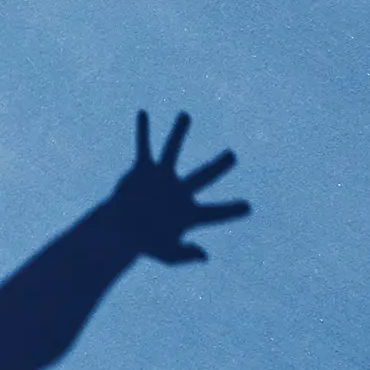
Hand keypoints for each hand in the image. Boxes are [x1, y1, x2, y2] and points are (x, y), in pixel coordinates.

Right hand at [111, 110, 248, 264]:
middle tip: (233, 155)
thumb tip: (205, 255)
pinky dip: (143, 131)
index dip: (231, 210)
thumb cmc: (145, 244)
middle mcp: (179, 191)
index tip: (249, 207)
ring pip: (172, 151)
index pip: (215, 212)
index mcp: (190, 212)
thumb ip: (184, 255)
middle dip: (219, 165)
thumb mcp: (166, 255)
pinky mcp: (143, 171)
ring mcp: (161, 178)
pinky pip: (144, 147)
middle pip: (204, 175)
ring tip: (185, 115)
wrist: (120, 231)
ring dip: (178, 133)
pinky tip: (143, 114)